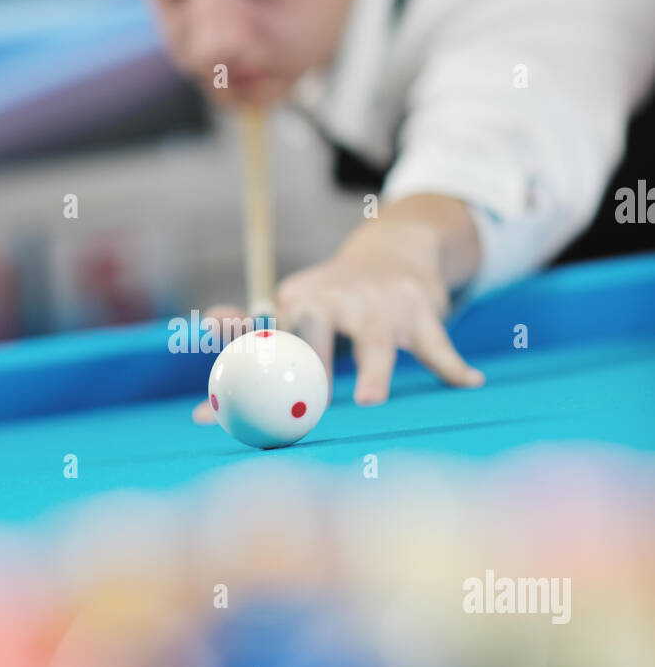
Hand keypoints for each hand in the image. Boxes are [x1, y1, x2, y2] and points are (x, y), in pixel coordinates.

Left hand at [193, 195, 484, 420]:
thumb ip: (251, 339)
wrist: (396, 249)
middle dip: (303, 372)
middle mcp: (334, 302)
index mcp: (296, 307)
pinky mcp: (420, 310)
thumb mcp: (292, 310)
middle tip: (294, 410)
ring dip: (376, 372)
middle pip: (314, 338)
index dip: (235, 381)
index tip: (208, 418)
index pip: (262, 345)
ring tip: (372, 402)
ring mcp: (379, 306)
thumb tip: (197, 354)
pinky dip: (453, 365)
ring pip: (377, 342)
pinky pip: (438, 343)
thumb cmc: (333, 299)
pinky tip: (470, 383)